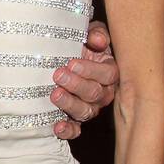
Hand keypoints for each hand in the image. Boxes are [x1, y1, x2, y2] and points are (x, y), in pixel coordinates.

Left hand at [51, 20, 118, 139]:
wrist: (63, 58)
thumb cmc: (81, 45)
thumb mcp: (89, 34)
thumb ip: (96, 34)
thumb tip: (98, 40)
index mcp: (109, 72)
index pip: (107, 74)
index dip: (91, 70)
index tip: (72, 63)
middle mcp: (103, 93)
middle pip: (95, 93)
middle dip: (76, 85)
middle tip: (58, 75)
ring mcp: (90, 108)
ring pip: (86, 111)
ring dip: (70, 104)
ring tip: (54, 94)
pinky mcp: (76, 120)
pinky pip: (75, 129)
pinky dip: (68, 130)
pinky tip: (57, 126)